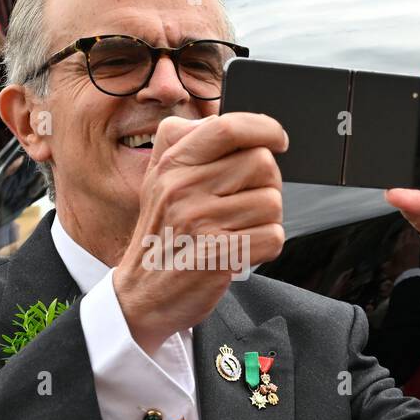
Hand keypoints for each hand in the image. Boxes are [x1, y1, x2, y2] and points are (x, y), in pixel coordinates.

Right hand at [113, 114, 287, 353]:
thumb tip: (231, 124)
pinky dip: (265, 245)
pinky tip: (241, 250)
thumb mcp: (158, 180)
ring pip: (272, 201)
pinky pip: (273, 236)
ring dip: (266, 219)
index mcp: (172, 165)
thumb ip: (184, 143)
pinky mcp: (219, 254)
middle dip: (265, 183)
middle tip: (246, 203)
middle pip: (262, 164)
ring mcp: (200, 222)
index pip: (228, 128)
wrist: (142, 295)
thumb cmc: (161, 235)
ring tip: (237, 230)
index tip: (277, 140)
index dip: (264, 128)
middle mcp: (183, 189)